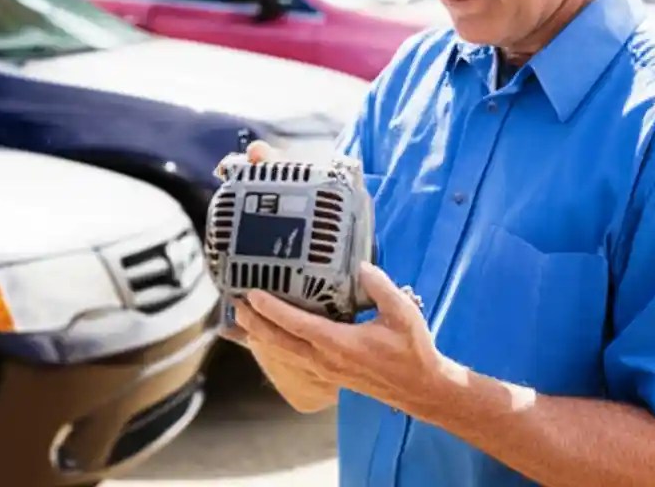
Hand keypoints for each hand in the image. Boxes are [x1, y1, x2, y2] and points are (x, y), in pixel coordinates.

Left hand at [232, 261, 451, 415]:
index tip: (252, 293)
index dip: (271, 309)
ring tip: (243, 317)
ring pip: (282, 352)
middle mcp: (325, 359)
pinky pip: (293, 358)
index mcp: (339, 344)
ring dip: (261, 335)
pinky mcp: (328, 374)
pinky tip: (269, 336)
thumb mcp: (403, 312)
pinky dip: (276, 345)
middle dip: (254, 322)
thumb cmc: (412, 350)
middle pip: (278, 341)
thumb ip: (380, 286)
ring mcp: (324, 370)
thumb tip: (359, 266)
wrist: (420, 388)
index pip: (296, 324)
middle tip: (234, 302)